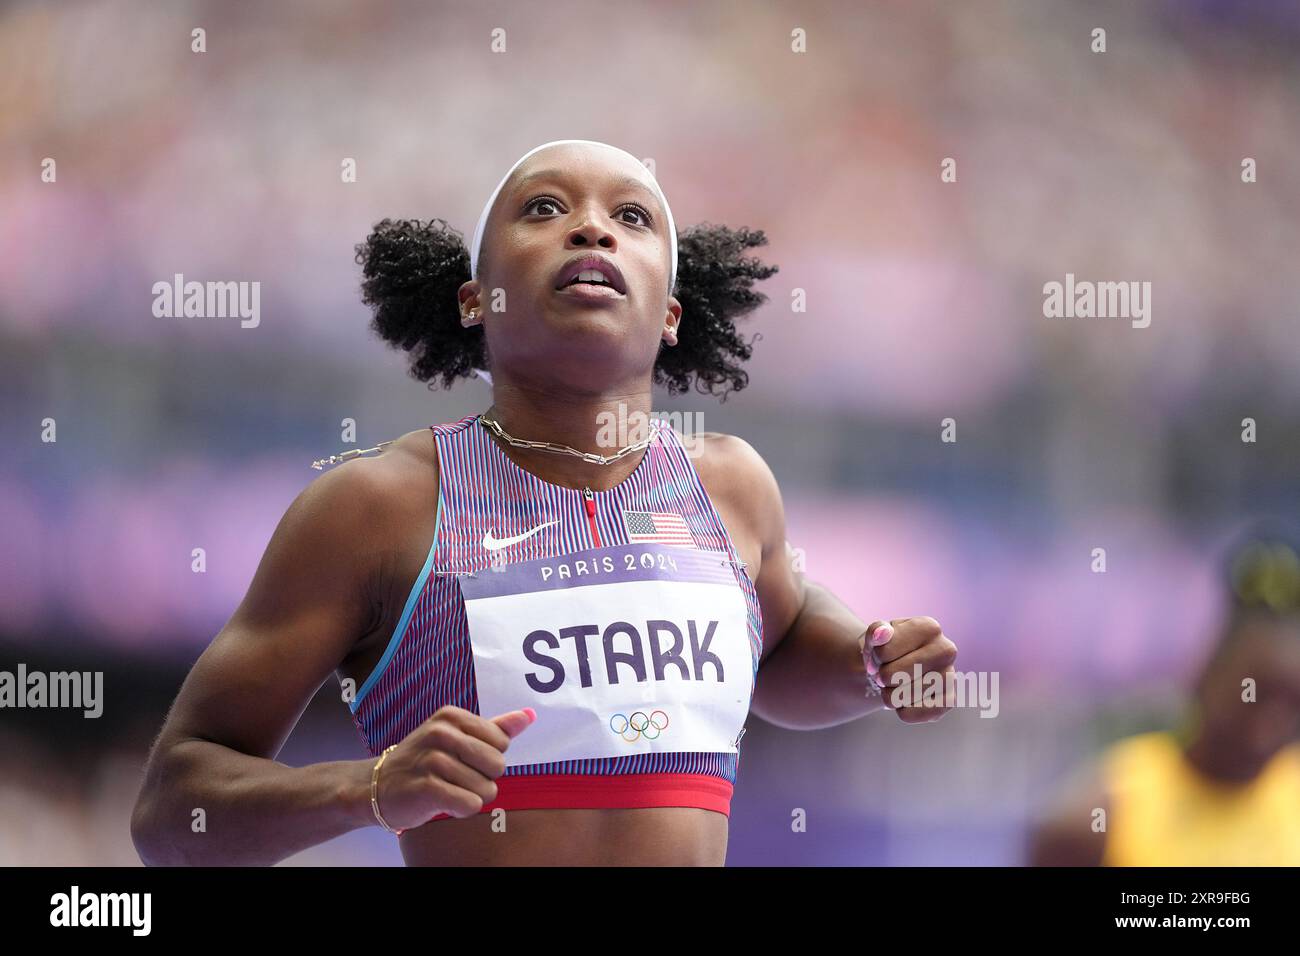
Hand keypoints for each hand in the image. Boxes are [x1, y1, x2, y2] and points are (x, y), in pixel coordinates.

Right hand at [373, 705, 535, 828]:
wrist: (376, 787)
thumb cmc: (424, 761)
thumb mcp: (457, 737)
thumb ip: (496, 727)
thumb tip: (530, 715)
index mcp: (452, 716)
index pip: (502, 742)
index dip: (488, 758)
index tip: (463, 760)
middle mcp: (442, 733)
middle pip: (498, 765)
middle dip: (483, 779)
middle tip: (455, 778)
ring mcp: (432, 760)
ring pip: (486, 789)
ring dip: (471, 797)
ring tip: (447, 790)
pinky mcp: (426, 788)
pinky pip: (471, 804)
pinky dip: (462, 809)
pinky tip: (444, 802)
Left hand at [861, 617, 957, 722]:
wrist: (904, 668)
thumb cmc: (890, 648)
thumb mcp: (878, 635)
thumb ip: (875, 631)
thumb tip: (882, 633)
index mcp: (929, 627)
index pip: (883, 651)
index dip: (874, 657)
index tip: (881, 655)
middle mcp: (946, 650)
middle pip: (889, 676)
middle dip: (880, 677)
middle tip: (887, 672)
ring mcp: (950, 677)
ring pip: (897, 698)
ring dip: (889, 694)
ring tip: (898, 683)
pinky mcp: (948, 702)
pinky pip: (909, 715)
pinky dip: (900, 709)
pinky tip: (908, 698)